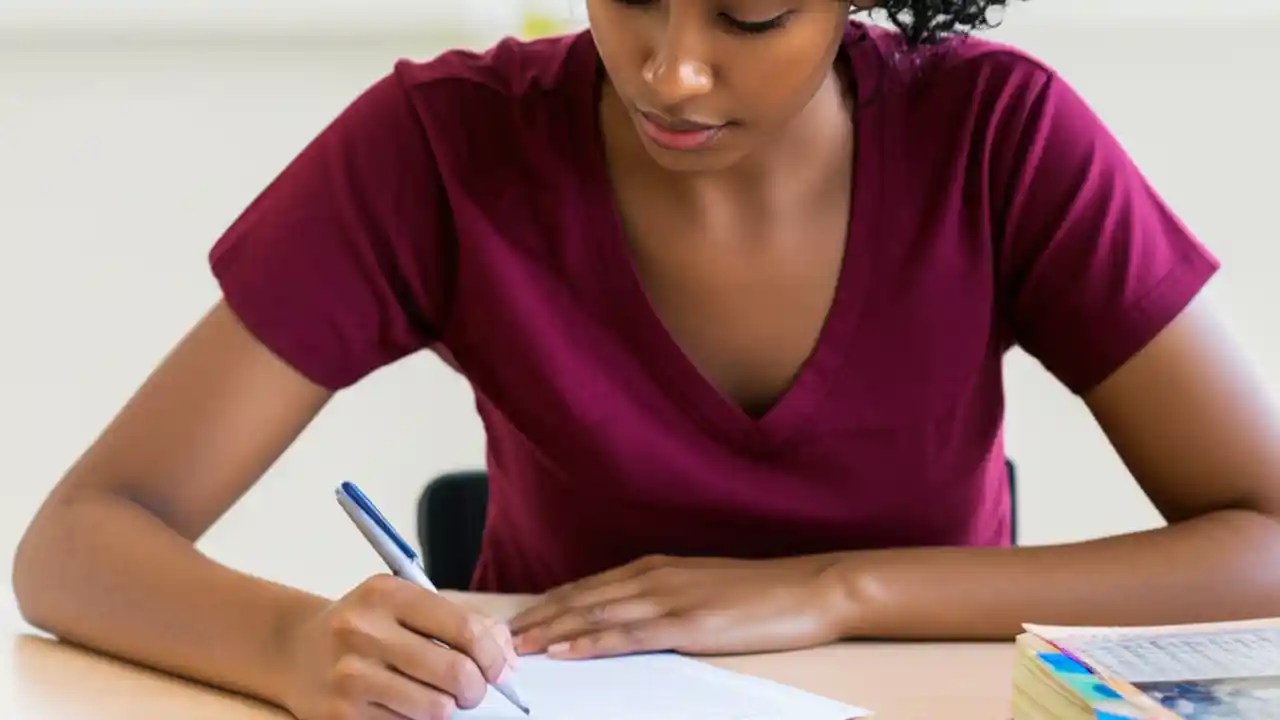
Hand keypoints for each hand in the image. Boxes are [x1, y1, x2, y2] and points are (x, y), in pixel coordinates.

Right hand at [280, 575, 517, 719]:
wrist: (292, 649)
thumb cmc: (363, 625)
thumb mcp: (403, 605)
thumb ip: (457, 622)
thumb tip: (509, 659)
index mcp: (387, 594)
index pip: (464, 628)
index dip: (493, 655)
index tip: (499, 669)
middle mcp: (364, 630)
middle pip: (455, 672)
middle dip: (475, 688)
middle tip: (471, 690)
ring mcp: (350, 675)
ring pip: (435, 708)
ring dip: (446, 708)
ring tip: (437, 698)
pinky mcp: (340, 716)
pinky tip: (402, 706)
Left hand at [508, 554, 848, 660]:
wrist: (810, 588)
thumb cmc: (763, 593)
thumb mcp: (704, 589)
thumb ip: (666, 597)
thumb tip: (632, 616)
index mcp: (657, 568)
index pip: (589, 586)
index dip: (550, 603)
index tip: (517, 619)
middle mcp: (654, 577)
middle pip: (581, 598)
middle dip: (537, 617)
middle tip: (499, 635)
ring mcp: (669, 599)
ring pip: (594, 614)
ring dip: (550, 630)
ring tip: (515, 645)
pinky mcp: (687, 625)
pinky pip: (627, 635)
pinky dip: (589, 642)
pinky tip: (563, 651)